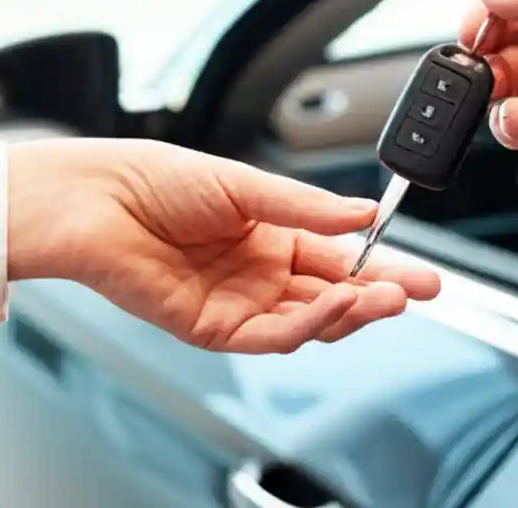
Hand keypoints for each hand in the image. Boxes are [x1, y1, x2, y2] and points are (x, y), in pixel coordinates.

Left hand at [5, 139, 439, 352]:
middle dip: (380, 295)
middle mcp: (260, 273)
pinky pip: (272, 335)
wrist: (95, 201)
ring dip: (353, 312)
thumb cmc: (154, 180)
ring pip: (310, 321)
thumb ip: (306, 206)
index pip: (340, 259)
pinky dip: (310, 324)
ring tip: (387, 297)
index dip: (381, 266)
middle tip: (420, 291)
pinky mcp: (214, 329)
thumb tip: (363, 213)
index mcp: (271, 235)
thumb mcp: (244, 183)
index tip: (421, 271)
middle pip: (334, 295)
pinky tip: (336, 304)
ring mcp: (239, 303)